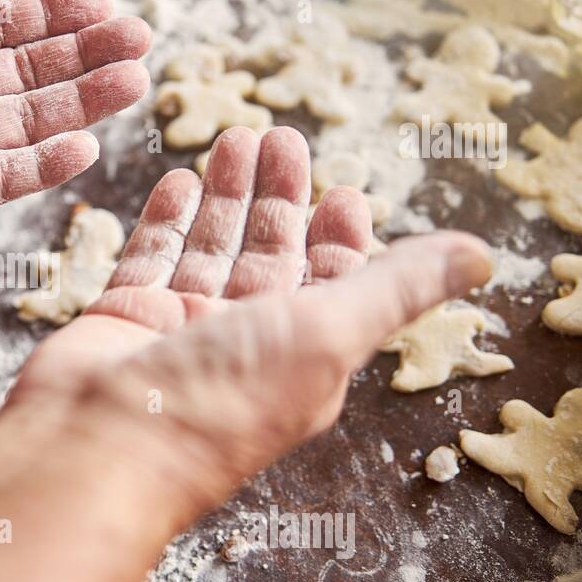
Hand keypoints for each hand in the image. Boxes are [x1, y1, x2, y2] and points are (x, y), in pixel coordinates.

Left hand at [0, 0, 150, 234]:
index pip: (4, 25)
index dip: (56, 15)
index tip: (108, 3)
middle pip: (28, 73)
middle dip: (86, 56)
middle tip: (142, 40)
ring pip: (25, 122)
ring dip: (81, 103)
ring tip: (134, 81)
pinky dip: (41, 165)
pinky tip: (86, 144)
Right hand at [14, 127, 491, 518]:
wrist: (99, 445)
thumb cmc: (220, 400)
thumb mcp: (330, 334)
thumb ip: (397, 286)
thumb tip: (482, 254)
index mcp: (302, 355)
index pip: (332, 286)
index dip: (342, 238)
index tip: (346, 191)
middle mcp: (244, 343)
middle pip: (268, 256)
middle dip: (280, 197)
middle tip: (283, 136)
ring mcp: (180, 329)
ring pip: (210, 247)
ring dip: (226, 195)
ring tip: (236, 137)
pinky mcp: (125, 318)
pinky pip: (151, 255)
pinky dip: (167, 218)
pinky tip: (180, 180)